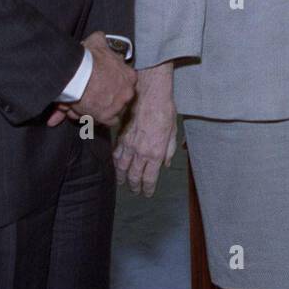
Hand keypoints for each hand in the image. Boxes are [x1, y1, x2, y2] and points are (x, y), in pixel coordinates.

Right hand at [63, 31, 135, 128]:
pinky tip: (88, 114)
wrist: (77, 76)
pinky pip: (107, 122)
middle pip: (119, 97)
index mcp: (129, 75)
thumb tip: (100, 37)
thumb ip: (101, 40)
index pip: (125, 81)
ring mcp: (120, 106)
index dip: (112, 84)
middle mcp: (128, 92)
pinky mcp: (108, 117)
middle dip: (106, 97)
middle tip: (91, 96)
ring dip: (101, 109)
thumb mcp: (97, 42)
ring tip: (86, 105)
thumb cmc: (88, 59)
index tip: (102, 85)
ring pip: (113, 110)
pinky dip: (98, 120)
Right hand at [113, 61, 177, 196]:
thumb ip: (169, 150)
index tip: (147, 193)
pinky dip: (115, 163)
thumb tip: (165, 164)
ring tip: (123, 183)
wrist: (150, 94)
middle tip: (135, 191)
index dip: (147, 188)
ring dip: (122, 178)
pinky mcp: (120, 136)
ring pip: (122, 168)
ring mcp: (128, 145)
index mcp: (155, 153)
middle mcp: (140, 152)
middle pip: (135, 176)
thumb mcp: (173, 132)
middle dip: (135, 186)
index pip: (149, 178)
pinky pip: (115, 154)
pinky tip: (116, 166)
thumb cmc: (165, 110)